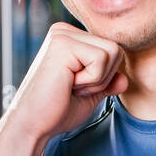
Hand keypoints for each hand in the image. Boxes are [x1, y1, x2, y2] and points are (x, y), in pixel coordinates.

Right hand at [3, 23, 129, 143]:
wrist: (31, 125)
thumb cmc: (56, 111)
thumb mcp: (90, 95)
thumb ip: (108, 84)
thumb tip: (124, 78)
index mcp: (70, 38)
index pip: (113, 50)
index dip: (104, 78)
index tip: (76, 88)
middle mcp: (65, 30)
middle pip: (116, 49)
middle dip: (103, 78)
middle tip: (72, 88)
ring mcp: (62, 34)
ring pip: (113, 52)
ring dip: (97, 80)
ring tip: (69, 86)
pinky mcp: (62, 43)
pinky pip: (101, 59)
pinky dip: (91, 80)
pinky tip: (67, 84)